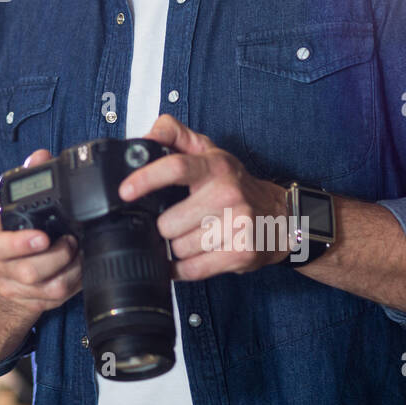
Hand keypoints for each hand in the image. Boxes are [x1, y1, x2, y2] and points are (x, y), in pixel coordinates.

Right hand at [0, 149, 82, 313]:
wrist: (2, 264)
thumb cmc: (10, 228)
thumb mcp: (13, 202)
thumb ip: (28, 178)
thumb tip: (41, 156)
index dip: (21, 244)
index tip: (43, 237)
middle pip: (28, 272)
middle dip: (58, 257)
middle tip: (71, 242)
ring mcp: (14, 287)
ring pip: (47, 290)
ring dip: (71, 272)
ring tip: (80, 254)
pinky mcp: (30, 302)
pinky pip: (56, 300)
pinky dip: (74, 285)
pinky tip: (79, 269)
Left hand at [119, 115, 290, 279]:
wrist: (280, 216)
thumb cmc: (236, 184)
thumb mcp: (209, 152)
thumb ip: (176, 135)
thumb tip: (148, 134)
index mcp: (215, 167)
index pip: (176, 167)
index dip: (146, 179)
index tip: (125, 191)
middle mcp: (227, 194)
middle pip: (169, 222)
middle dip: (165, 226)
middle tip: (178, 220)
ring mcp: (237, 225)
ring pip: (179, 248)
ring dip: (177, 247)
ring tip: (192, 235)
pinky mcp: (241, 253)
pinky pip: (193, 269)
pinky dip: (182, 268)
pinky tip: (190, 257)